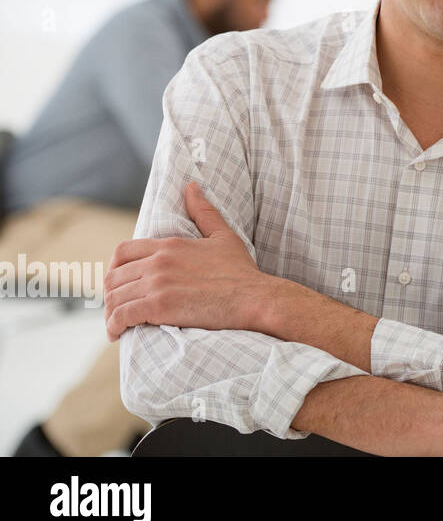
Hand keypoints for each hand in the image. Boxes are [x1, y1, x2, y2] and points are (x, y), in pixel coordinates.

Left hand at [104, 181, 272, 340]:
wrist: (253, 297)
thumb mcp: (223, 236)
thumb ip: (204, 212)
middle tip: (116, 307)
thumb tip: (192, 187)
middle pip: (114, 277)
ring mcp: (158, 284)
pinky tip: (116, 334)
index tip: (118, 282)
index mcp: (170, 245)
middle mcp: (159, 262)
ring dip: (110, 313)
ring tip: (115, 325)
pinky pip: (122, 316)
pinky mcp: (160, 307)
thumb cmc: (241, 271)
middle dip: (110, 294)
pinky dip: (113, 326)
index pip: (123, 252)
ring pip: (115, 298)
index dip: (113, 268)